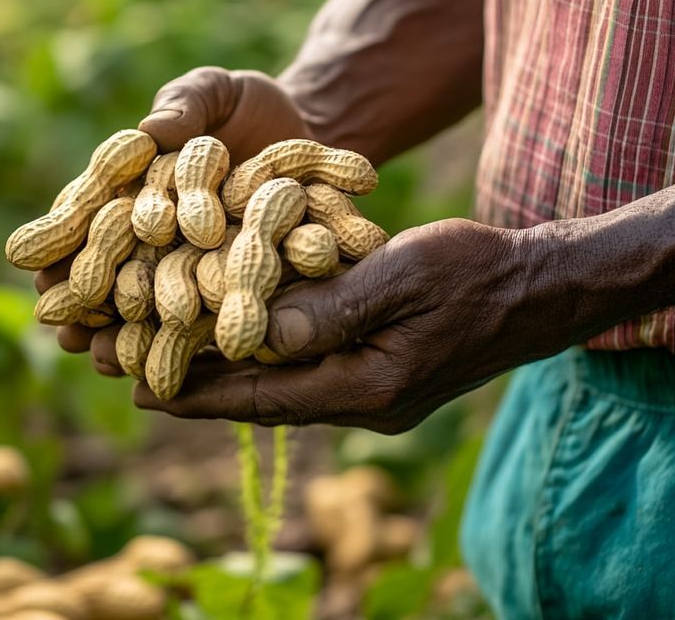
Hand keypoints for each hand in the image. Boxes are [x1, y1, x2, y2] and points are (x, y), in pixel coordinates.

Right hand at [39, 67, 309, 364]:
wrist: (313, 130)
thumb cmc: (246, 107)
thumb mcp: (215, 92)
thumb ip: (186, 105)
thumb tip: (152, 128)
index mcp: (133, 186)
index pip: (90, 218)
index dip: (65, 246)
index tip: (41, 273)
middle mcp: (156, 233)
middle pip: (114, 272)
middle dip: (90, 305)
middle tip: (65, 334)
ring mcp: (196, 264)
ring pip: (153, 306)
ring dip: (130, 336)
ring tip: (109, 362)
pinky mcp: (239, 284)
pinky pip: (211, 317)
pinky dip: (193, 343)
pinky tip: (172, 375)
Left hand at [133, 219, 577, 432]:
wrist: (543, 290)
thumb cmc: (479, 272)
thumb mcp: (405, 275)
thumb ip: (333, 306)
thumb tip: (257, 331)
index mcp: (367, 388)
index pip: (262, 397)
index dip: (197, 393)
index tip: (138, 388)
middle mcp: (365, 402)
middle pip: (262, 400)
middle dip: (199, 388)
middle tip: (131, 374)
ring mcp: (375, 393)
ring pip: (283, 387)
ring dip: (228, 374)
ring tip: (168, 357)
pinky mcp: (382, 374)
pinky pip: (309, 371)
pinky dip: (267, 357)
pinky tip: (240, 339)